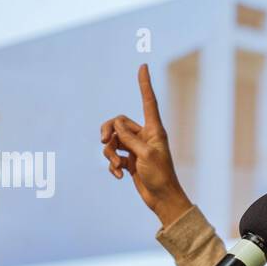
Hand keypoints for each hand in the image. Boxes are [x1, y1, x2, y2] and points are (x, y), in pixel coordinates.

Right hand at [100, 63, 191, 226]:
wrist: (162, 199)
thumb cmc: (160, 176)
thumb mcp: (145, 155)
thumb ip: (129, 138)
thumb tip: (116, 125)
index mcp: (154, 130)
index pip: (148, 101)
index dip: (144, 84)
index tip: (143, 66)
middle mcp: (144, 136)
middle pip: (118, 122)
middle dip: (108, 130)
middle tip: (104, 140)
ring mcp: (135, 148)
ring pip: (113, 140)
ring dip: (110, 152)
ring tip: (117, 165)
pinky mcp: (129, 160)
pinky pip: (113, 155)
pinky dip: (112, 164)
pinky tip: (118, 175)